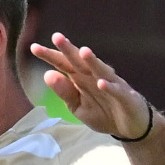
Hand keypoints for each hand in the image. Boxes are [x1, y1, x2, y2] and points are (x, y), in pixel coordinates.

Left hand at [31, 33, 151, 140]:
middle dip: (70, 50)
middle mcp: (96, 77)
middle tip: (57, 37)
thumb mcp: (78, 107)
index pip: (64, 64)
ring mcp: (112, 85)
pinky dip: (109, 87)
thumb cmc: (103, 112)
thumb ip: (64, 92)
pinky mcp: (126, 97)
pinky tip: (101, 82)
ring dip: (92, 62)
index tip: (34, 48)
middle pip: (80, 62)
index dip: (51, 56)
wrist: (130, 127)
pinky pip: (117, 91)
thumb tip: (47, 75)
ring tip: (82, 51)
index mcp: (82, 79)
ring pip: (101, 71)